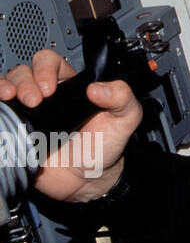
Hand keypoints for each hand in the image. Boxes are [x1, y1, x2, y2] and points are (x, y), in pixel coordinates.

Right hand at [0, 49, 140, 201]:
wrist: (88, 179)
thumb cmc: (105, 146)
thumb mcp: (125, 118)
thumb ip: (121, 97)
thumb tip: (97, 88)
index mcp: (71, 87)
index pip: (50, 62)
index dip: (46, 68)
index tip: (50, 87)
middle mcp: (46, 97)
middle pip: (24, 73)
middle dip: (25, 81)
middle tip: (36, 99)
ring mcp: (29, 113)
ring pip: (9, 87)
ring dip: (7, 87)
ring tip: (14, 99)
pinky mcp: (17, 130)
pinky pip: (2, 111)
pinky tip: (3, 107)